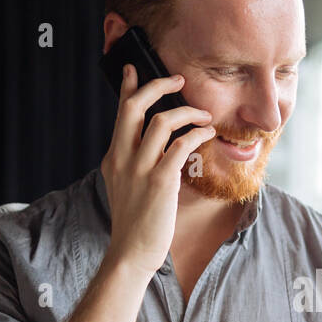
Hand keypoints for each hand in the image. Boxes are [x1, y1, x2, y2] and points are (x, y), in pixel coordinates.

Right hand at [99, 64, 214, 277]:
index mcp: (114, 158)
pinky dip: (196, 135)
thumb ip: (134, 163)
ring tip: (204, 116)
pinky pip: (180, 145)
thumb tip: (156, 145)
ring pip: (160, 121)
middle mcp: (122, 158)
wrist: (132, 252)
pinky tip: (207, 135)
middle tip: (178, 81)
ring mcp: (140, 169)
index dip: (127, 88)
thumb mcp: (127, 187)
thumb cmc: (136, 222)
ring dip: (187, 112)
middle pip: (135, 107)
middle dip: (157, 86)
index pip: (120, 113)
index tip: (133, 69)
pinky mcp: (160, 182)